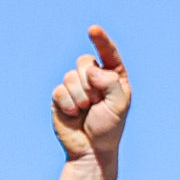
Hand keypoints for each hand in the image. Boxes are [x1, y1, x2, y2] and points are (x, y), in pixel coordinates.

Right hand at [52, 27, 128, 168]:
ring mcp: (75, 87)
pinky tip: (73, 114)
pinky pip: (59, 91)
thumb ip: (110, 82)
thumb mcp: (120, 103)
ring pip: (70, 77)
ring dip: (79, 97)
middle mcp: (93, 78)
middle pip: (84, 62)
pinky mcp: (60, 98)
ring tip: (84, 110)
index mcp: (112, 76)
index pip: (107, 53)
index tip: (92, 29)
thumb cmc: (109, 127)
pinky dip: (67, 104)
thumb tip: (91, 70)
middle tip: (95, 101)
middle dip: (89, 83)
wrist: (90, 149)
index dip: (100, 40)